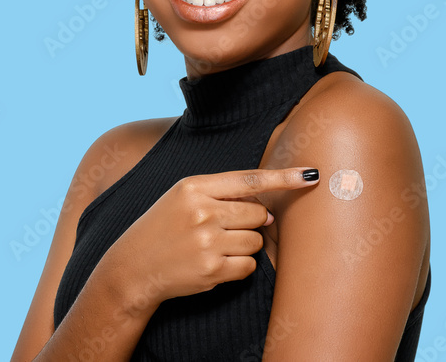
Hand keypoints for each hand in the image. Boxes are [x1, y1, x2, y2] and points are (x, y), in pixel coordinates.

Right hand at [104, 167, 319, 314]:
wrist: (133, 267)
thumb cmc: (161, 229)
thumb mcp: (181, 199)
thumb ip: (220, 195)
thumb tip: (266, 209)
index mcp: (193, 187)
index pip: (248, 180)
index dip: (283, 177)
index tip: (311, 175)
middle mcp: (201, 211)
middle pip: (257, 213)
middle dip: (250, 223)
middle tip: (222, 229)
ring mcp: (207, 241)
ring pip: (255, 241)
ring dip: (243, 246)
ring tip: (213, 247)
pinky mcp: (212, 269)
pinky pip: (249, 266)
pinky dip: (238, 267)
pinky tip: (214, 264)